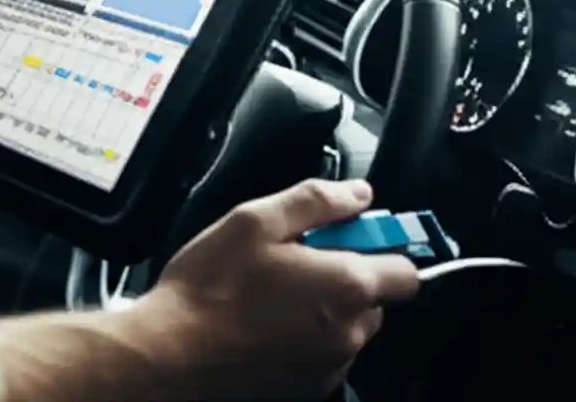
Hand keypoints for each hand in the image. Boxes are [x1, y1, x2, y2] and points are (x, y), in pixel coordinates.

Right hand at [140, 178, 418, 399]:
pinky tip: (260, 327)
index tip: (346, 236)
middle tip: (293, 261)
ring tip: (268, 296)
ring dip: (322, 311)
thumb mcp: (255, 221)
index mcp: (347, 287)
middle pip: (374, 300)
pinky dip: (302, 341)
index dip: (379, 247)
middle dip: (343, 277)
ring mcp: (327, 368)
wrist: (169, 359)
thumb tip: (359, 194)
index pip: (406, 271)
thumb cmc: (209, 289)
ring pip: (344, 330)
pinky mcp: (304, 391)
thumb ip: (316, 201)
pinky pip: (319, 356)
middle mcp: (349, 335)